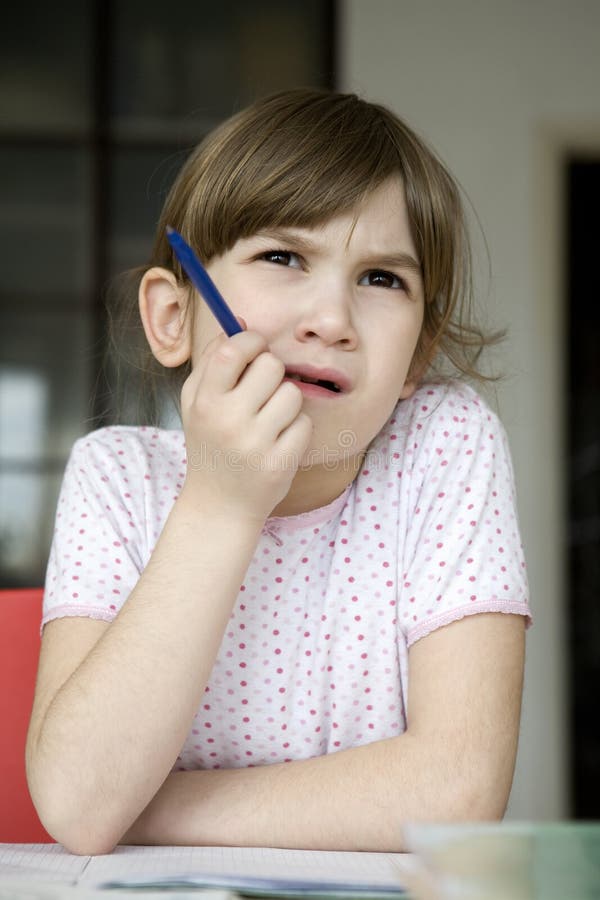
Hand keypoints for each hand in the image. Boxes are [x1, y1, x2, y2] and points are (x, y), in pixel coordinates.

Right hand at [178, 321, 312, 521]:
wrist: (219, 504)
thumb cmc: (210, 442)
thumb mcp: (197, 401)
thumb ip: (215, 358)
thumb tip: (242, 321)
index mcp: (205, 401)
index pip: (233, 350)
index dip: (251, 340)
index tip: (256, 347)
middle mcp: (228, 421)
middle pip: (271, 366)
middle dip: (272, 372)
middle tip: (261, 390)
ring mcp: (256, 444)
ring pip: (293, 394)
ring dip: (286, 402)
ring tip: (268, 420)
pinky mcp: (280, 463)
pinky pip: (304, 423)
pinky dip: (295, 430)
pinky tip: (277, 443)